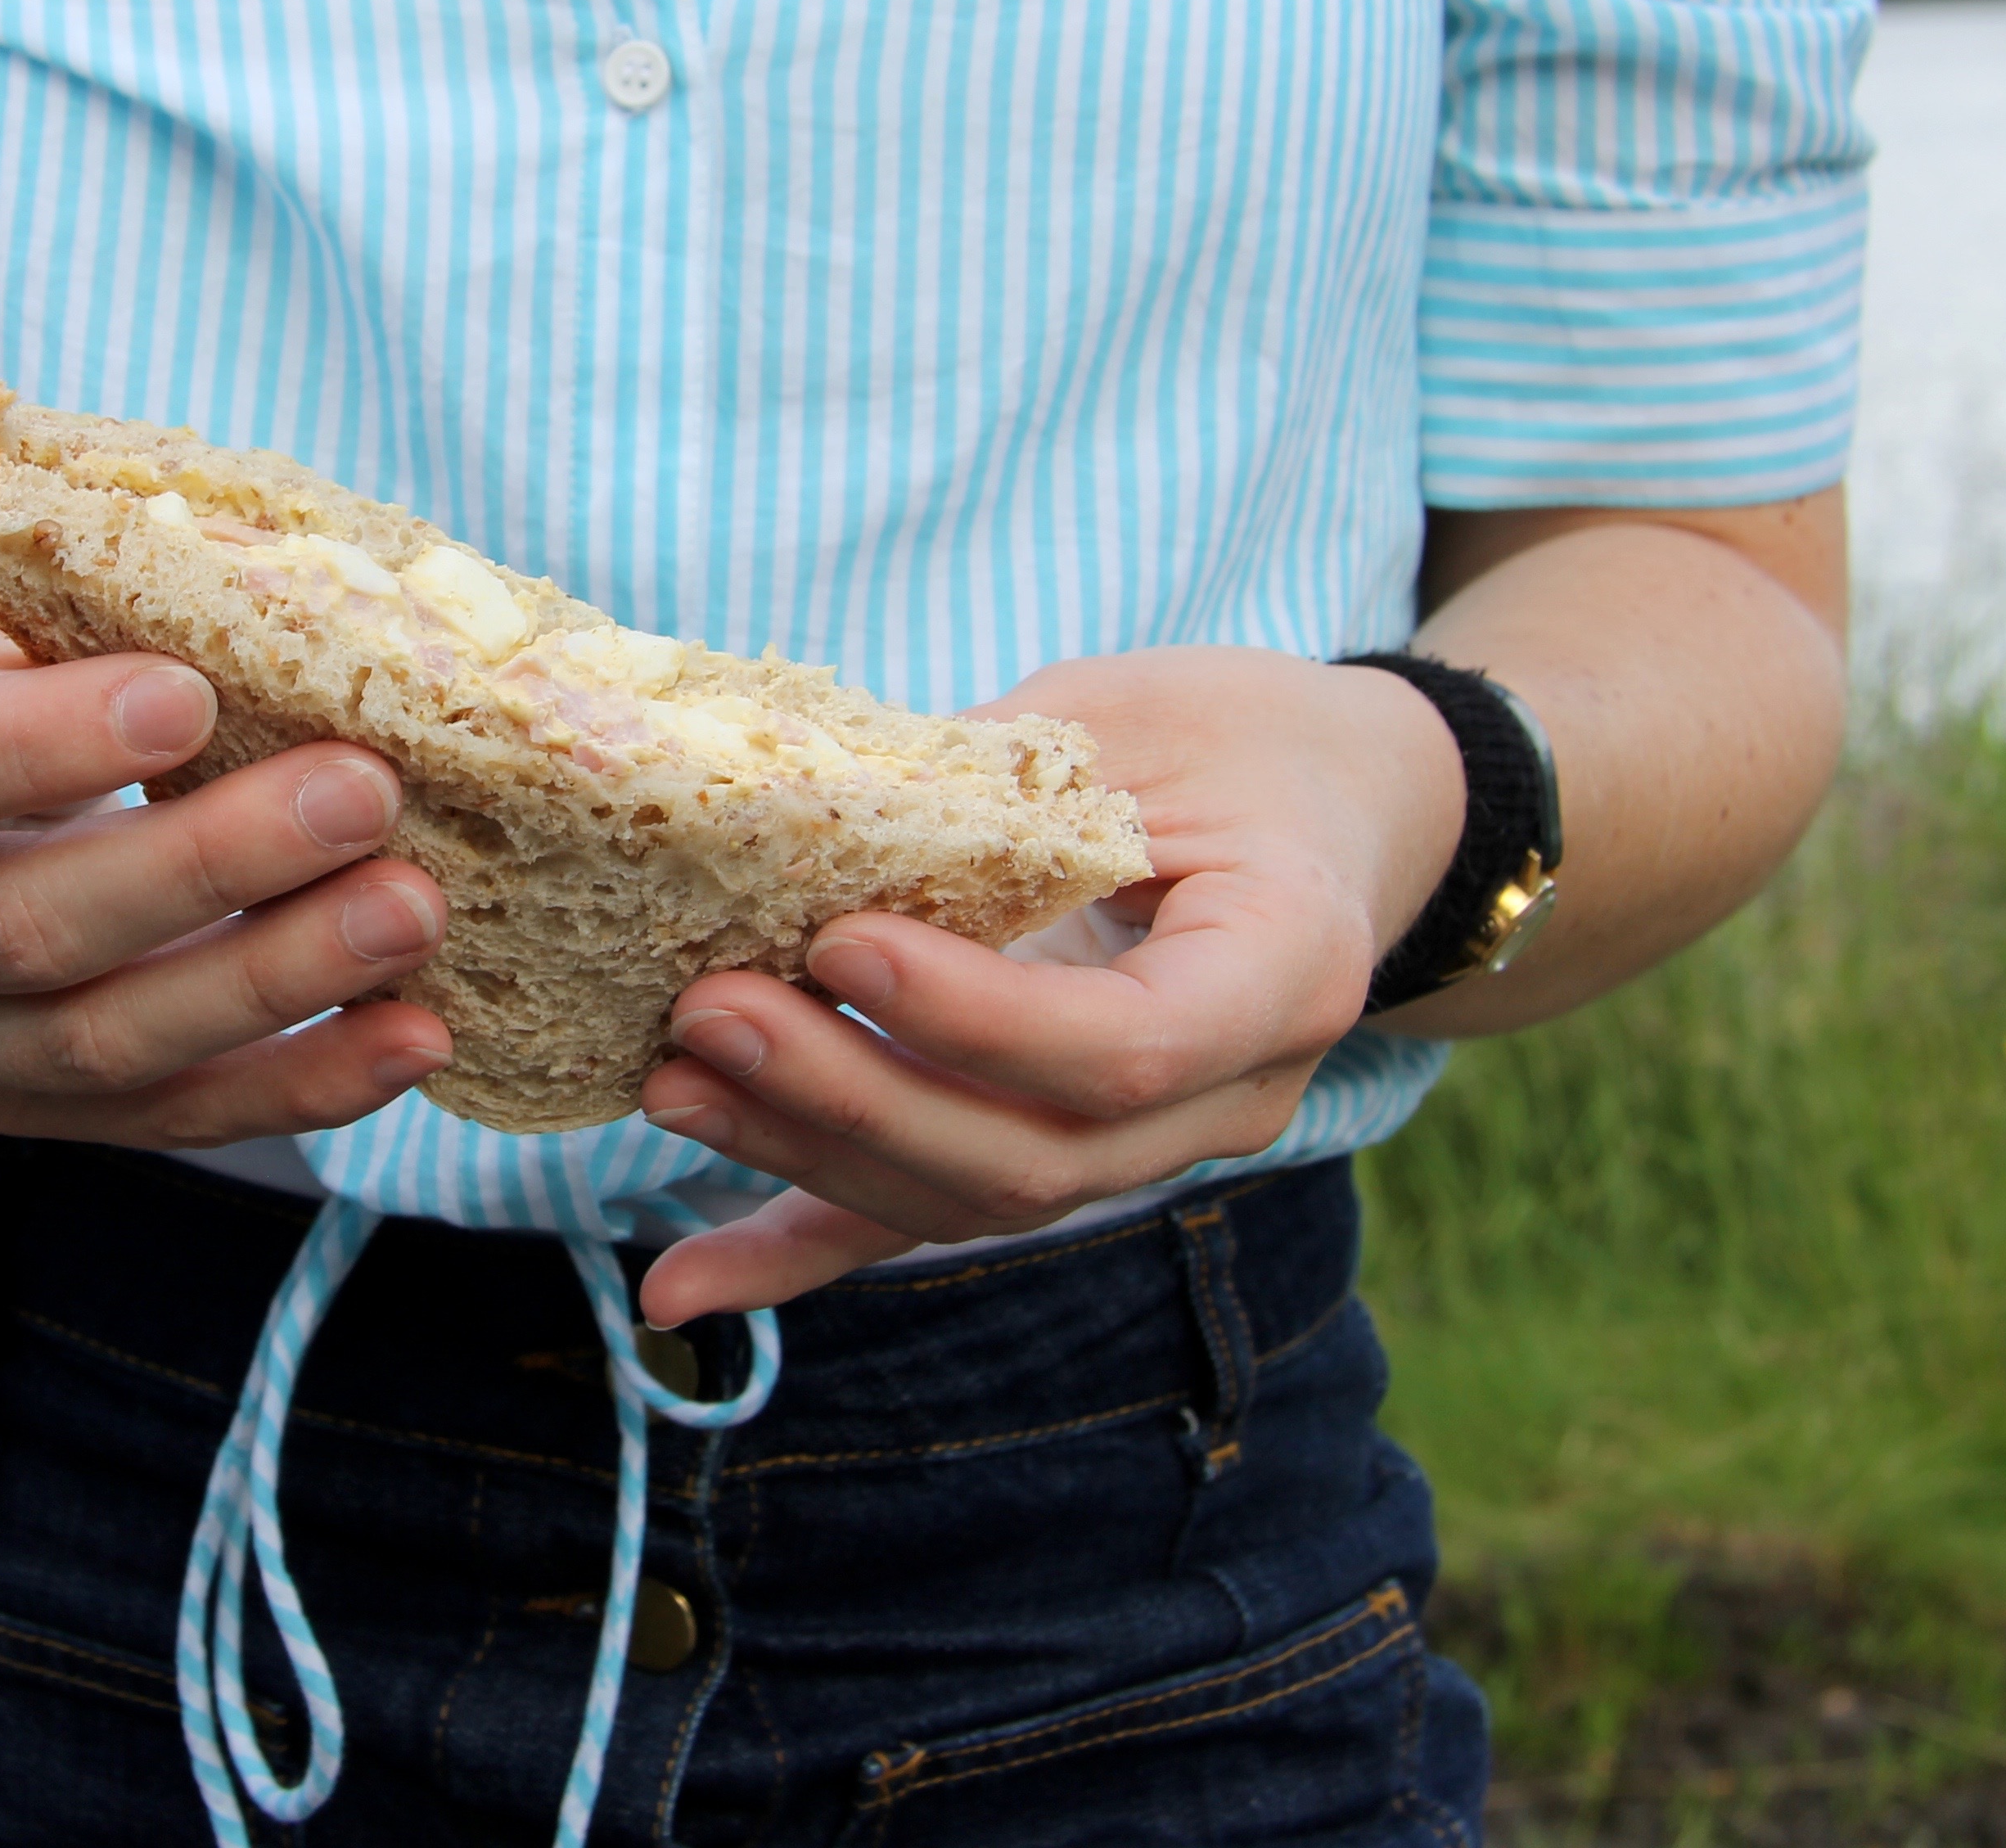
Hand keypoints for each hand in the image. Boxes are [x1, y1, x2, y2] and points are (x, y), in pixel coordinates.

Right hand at [0, 564, 453, 1145]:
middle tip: (364, 795)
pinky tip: (412, 1037)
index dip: (42, 743)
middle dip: (208, 867)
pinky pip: (168, 1116)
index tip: (189, 693)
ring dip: (272, 981)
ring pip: (103, 1043)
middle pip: (25, 927)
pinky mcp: (22, 1109)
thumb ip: (84, 609)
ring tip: (410, 912)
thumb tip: (297, 595)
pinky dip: (300, 1085)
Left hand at [632, 649, 1462, 1324]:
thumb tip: (794, 814)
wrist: (1333, 808)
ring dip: (807, 1154)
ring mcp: (1154, 1148)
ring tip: (671, 1081)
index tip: (839, 940)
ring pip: (970, 1201)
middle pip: (1034, 1156)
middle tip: (709, 1010)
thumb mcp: (1134, 717)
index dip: (976, 1017)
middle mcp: (1233, 1095)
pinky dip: (801, 1251)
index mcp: (1286, 967)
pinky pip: (929, 1222)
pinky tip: (682, 1288)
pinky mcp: (1067, 1157)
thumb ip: (995, 782)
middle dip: (854, 1093)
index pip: (1127, 1046)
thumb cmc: (1236, 735)